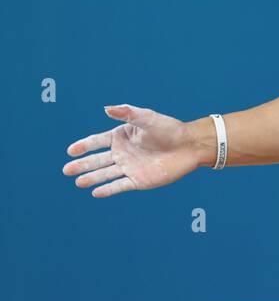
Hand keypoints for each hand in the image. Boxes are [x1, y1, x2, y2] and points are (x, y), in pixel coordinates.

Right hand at [64, 104, 204, 197]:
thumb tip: (106, 108)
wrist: (190, 146)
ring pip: (106, 174)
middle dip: (82, 165)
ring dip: (92, 178)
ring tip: (78, 182)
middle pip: (97, 160)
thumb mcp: (148, 118)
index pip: (97, 142)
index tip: (71, 151)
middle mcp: (123, 153)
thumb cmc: (170, 129)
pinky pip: (120, 185)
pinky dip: (108, 189)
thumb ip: (128, 113)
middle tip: (66, 170)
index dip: (84, 146)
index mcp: (121, 137)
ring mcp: (130, 167)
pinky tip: (95, 192)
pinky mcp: (139, 180)